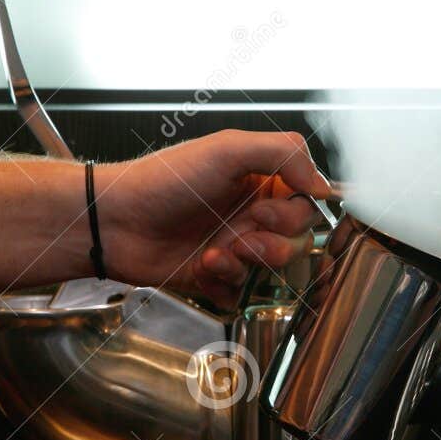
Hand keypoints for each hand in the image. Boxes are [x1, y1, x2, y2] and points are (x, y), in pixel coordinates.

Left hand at [93, 130, 331, 305]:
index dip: (294, 212)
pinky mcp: (217, 277)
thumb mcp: (227, 147)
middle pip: (299, 239)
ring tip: (216, 252)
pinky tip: (201, 267)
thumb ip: (284, 154)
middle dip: (274, 242)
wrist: (115, 222)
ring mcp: (236, 246)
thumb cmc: (163, 180)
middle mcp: (252, 212)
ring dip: (248, 262)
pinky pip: (244, 292)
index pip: (308, 202)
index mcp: (260, 179)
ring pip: (276, 269)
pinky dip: (226, 283)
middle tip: (241, 235)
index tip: (265, 208)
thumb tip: (325, 185)